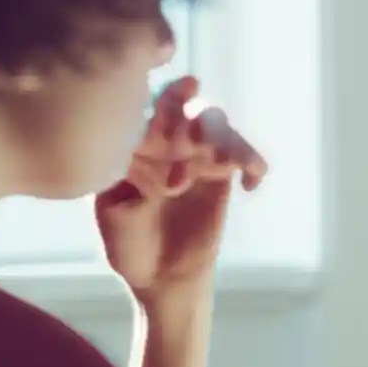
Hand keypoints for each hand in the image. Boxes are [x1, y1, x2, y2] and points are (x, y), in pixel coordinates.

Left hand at [96, 76, 267, 303]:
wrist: (160, 276)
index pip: (149, 115)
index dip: (167, 100)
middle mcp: (166, 146)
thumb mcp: (115, 213)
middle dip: (196, 117)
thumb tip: (159, 169)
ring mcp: (197, 159)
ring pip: (220, 131)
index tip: (185, 89)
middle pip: (188, 114)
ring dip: (226, 140)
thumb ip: (131, 186)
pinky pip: (243, 159)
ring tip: (228, 164)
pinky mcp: (222, 178)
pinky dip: (252, 162)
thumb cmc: (128, 245)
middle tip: (200, 137)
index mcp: (133, 148)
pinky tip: (250, 182)